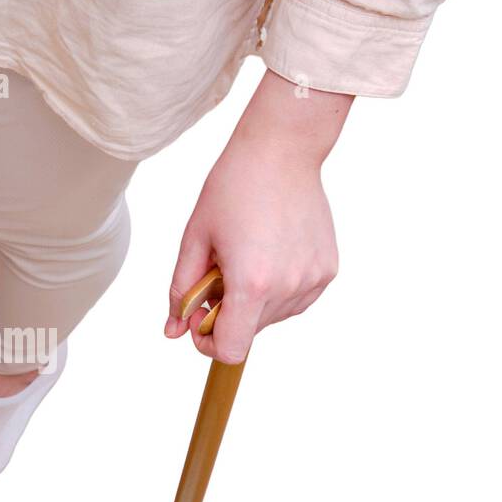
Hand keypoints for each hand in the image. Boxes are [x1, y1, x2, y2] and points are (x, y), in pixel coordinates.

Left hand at [167, 70, 351, 362]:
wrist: (282, 151)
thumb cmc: (232, 188)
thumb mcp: (195, 238)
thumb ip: (182, 291)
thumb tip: (173, 330)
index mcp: (251, 283)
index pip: (231, 350)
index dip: (209, 345)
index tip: (201, 321)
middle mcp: (288, 287)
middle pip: (250, 332)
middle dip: (228, 313)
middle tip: (220, 271)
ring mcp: (313, 280)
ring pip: (273, 317)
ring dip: (253, 300)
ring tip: (247, 255)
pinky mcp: (328, 270)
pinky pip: (296, 300)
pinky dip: (278, 289)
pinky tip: (270, 253)